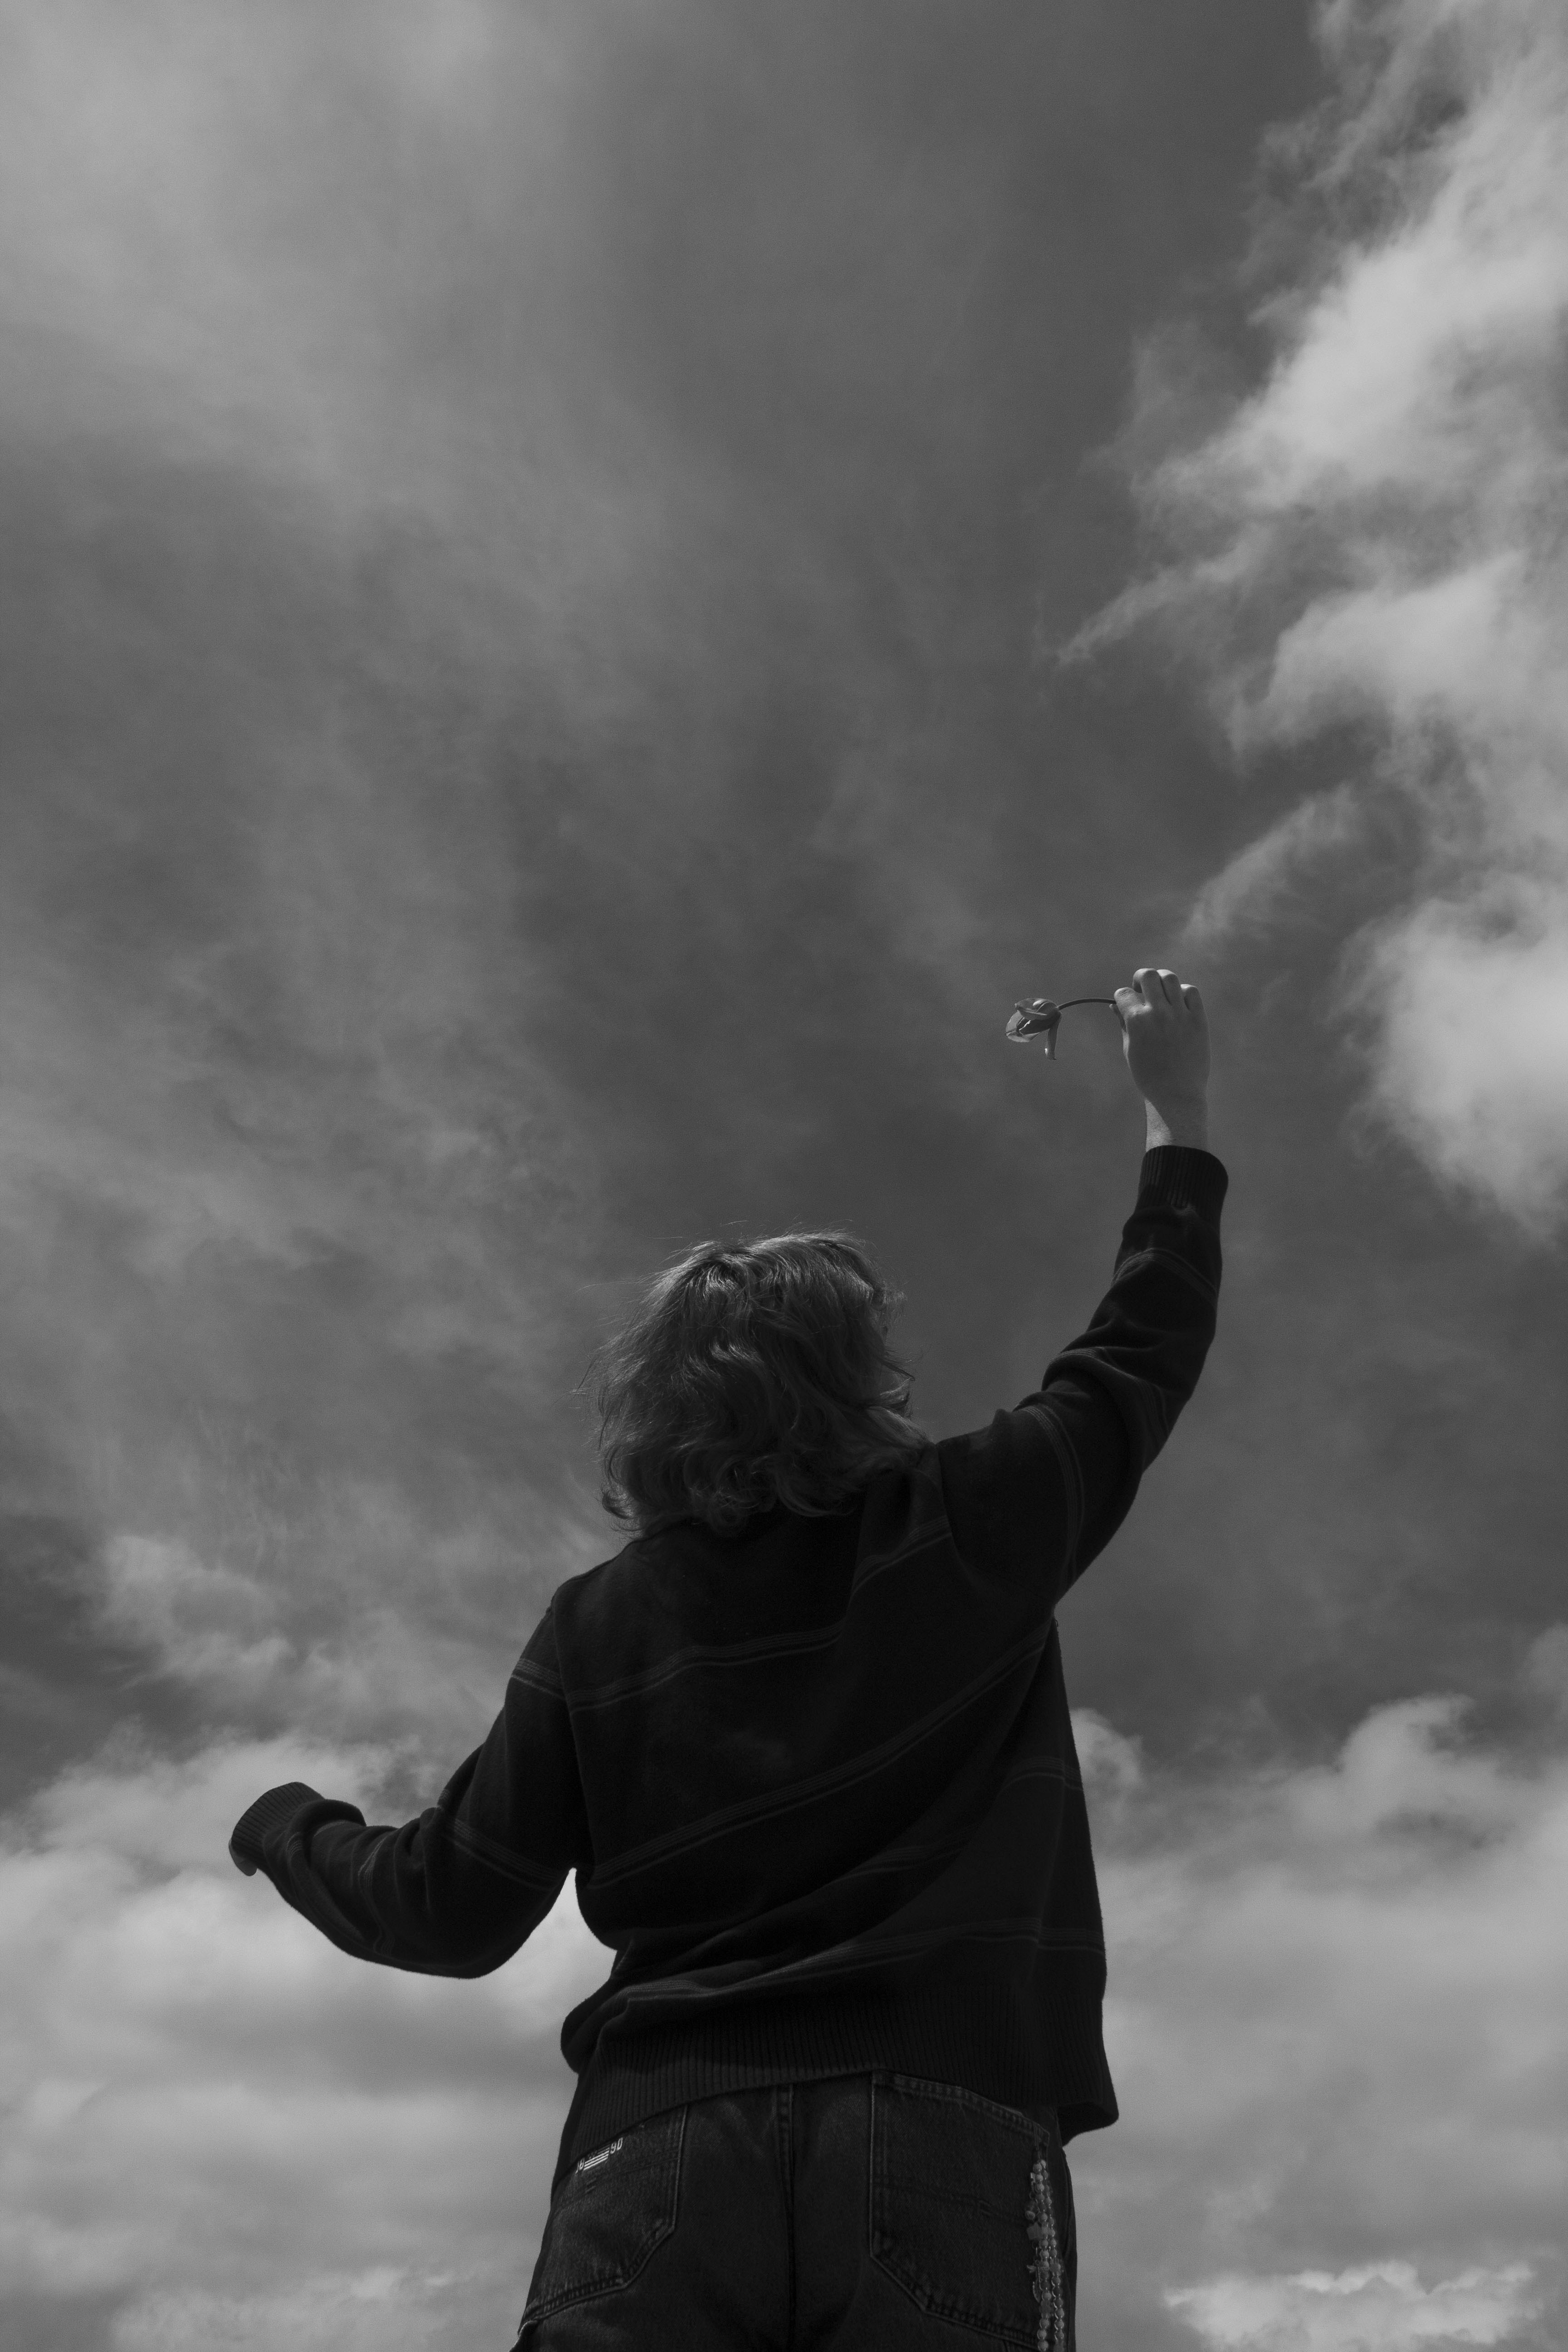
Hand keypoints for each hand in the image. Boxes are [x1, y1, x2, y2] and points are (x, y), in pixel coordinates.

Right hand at [1115, 967, 1208, 1149]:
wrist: (1176, 1094)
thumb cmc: (1149, 1075)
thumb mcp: (1130, 1049)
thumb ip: (1124, 1023)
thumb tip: (1116, 1005)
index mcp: (1137, 1021)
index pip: (1124, 993)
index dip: (1122, 997)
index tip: (1125, 1002)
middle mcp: (1158, 1013)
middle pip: (1148, 976)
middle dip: (1141, 978)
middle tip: (1142, 988)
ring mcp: (1180, 1015)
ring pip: (1170, 979)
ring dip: (1162, 981)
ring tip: (1161, 992)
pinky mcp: (1198, 1020)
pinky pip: (1191, 992)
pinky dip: (1183, 992)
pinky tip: (1179, 1003)